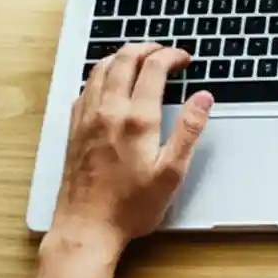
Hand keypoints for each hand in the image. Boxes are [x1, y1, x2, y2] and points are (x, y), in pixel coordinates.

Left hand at [46, 43, 213, 257]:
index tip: (185, 58)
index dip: (172, 55)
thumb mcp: (172, 173)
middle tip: (163, 50)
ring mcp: (86, 119)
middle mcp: (108, 112)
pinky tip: (108, 83)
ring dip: (121, 56)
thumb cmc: (131, 207)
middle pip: (123, 60)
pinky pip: (84, 89)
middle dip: (146, 47)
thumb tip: (204, 98)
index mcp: (136, 119)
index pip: (154, 68)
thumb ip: (189, 131)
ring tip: (138, 57)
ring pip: (99, 69)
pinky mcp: (73, 130)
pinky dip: (100, 75)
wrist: (86, 229)